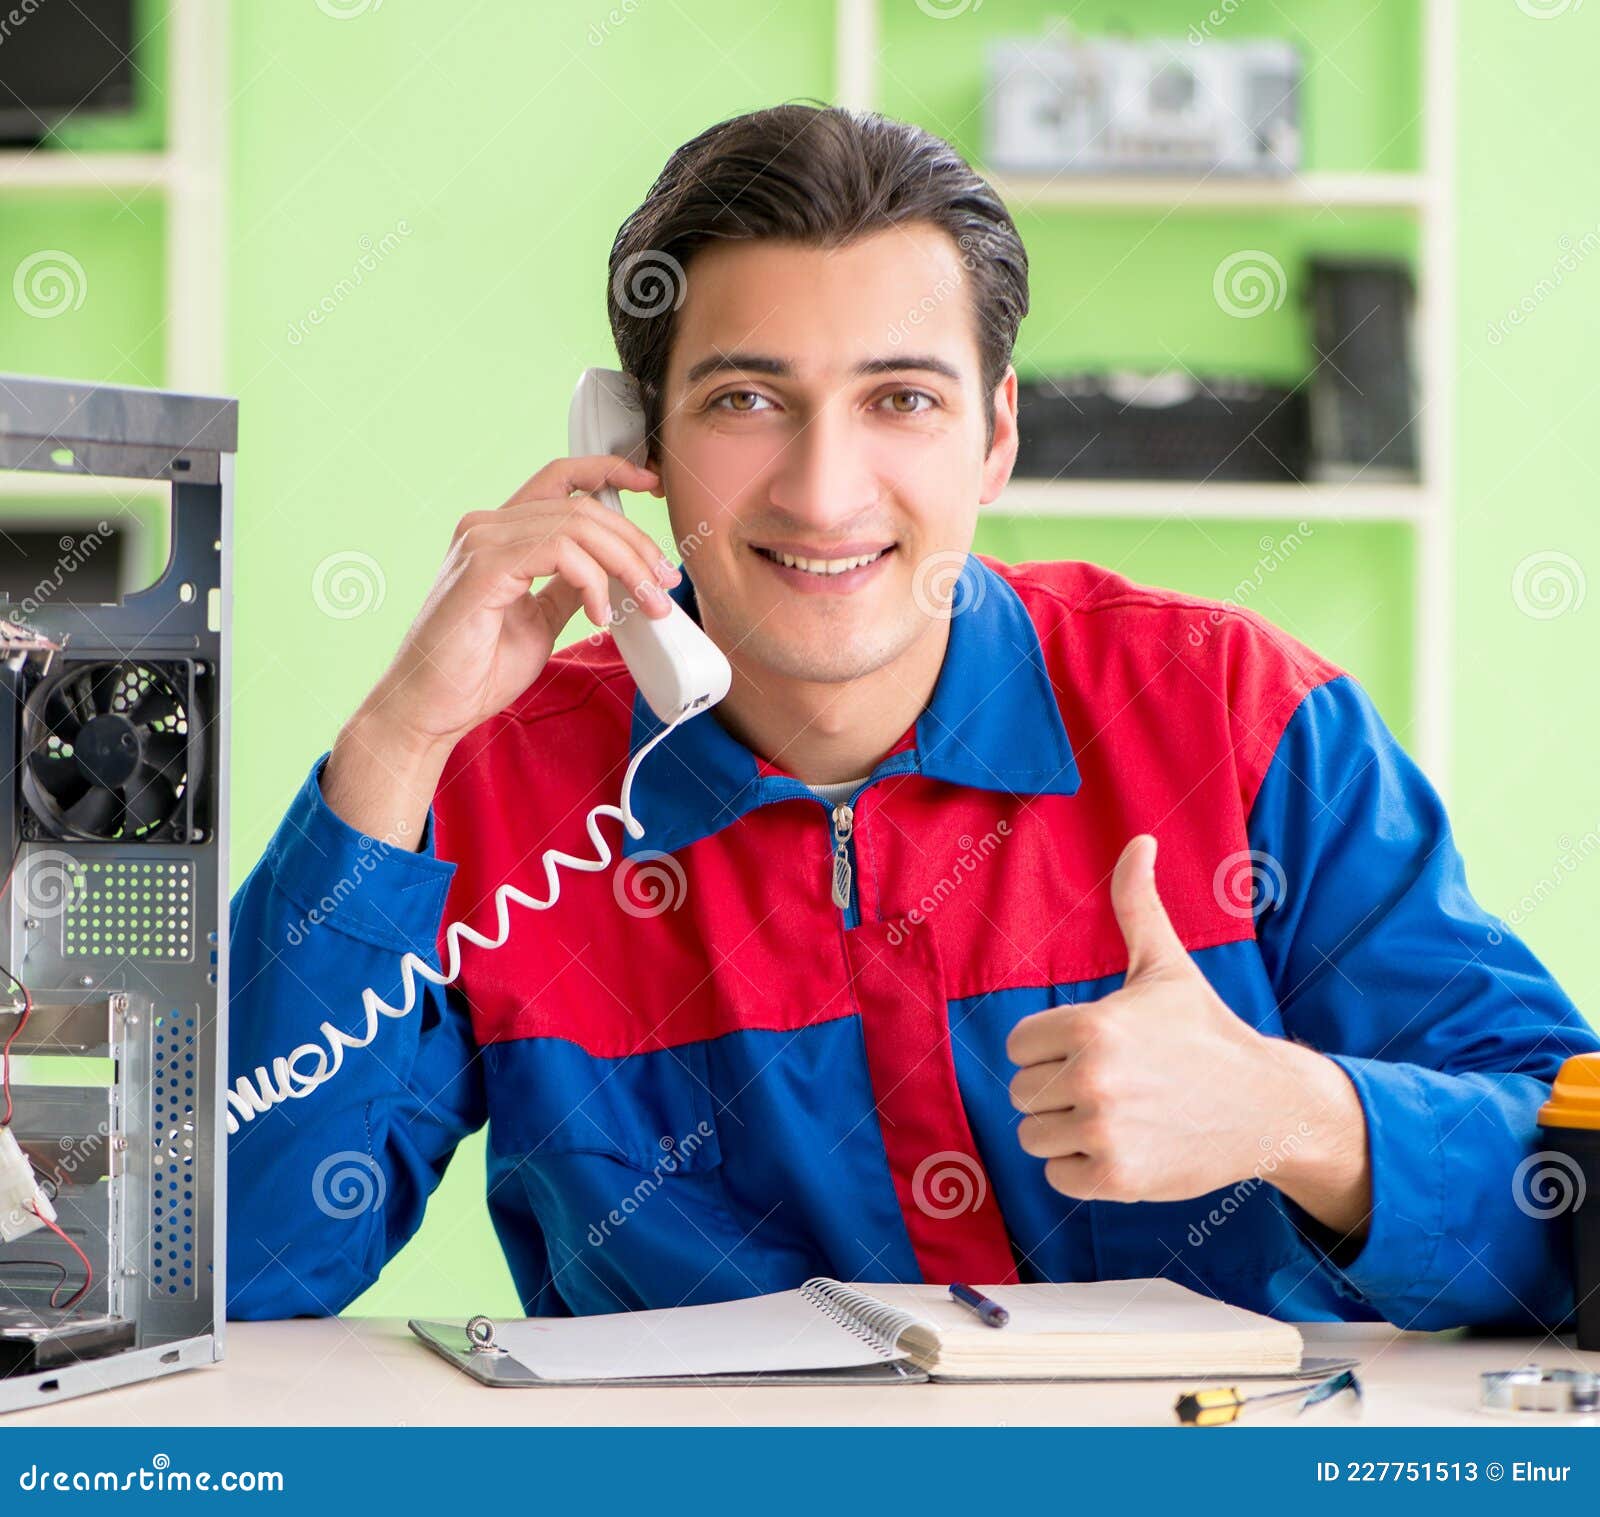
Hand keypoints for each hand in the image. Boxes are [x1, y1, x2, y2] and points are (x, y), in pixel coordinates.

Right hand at [322, 455, 679, 839]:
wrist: (430, 710)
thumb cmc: (476, 671)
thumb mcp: (540, 621)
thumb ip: (567, 587)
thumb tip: (609, 570)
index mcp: (500, 533)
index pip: (561, 479)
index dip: (610, 471)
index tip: (651, 487)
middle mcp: (487, 526)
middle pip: (582, 505)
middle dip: (636, 542)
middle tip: (664, 583)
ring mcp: (481, 542)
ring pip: (577, 524)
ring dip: (626, 564)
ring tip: (646, 604)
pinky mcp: (482, 568)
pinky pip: (558, 551)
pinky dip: (592, 580)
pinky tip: (599, 615)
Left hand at [1005, 835, 1370, 1234]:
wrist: (1267, 1107)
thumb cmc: (1205, 1032)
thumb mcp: (1165, 966)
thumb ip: (1137, 903)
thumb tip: (1140, 838)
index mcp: (1092, 1025)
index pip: (1019, 1045)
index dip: (1051, 1047)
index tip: (1094, 1048)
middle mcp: (1092, 1079)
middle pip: (1023, 1093)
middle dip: (1057, 1089)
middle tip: (1112, 1084)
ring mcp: (1104, 1131)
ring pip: (1034, 1136)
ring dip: (1066, 1131)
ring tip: (1118, 1114)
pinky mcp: (1116, 1178)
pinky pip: (1058, 1176)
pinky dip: (1082, 1169)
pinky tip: (1123, 1146)